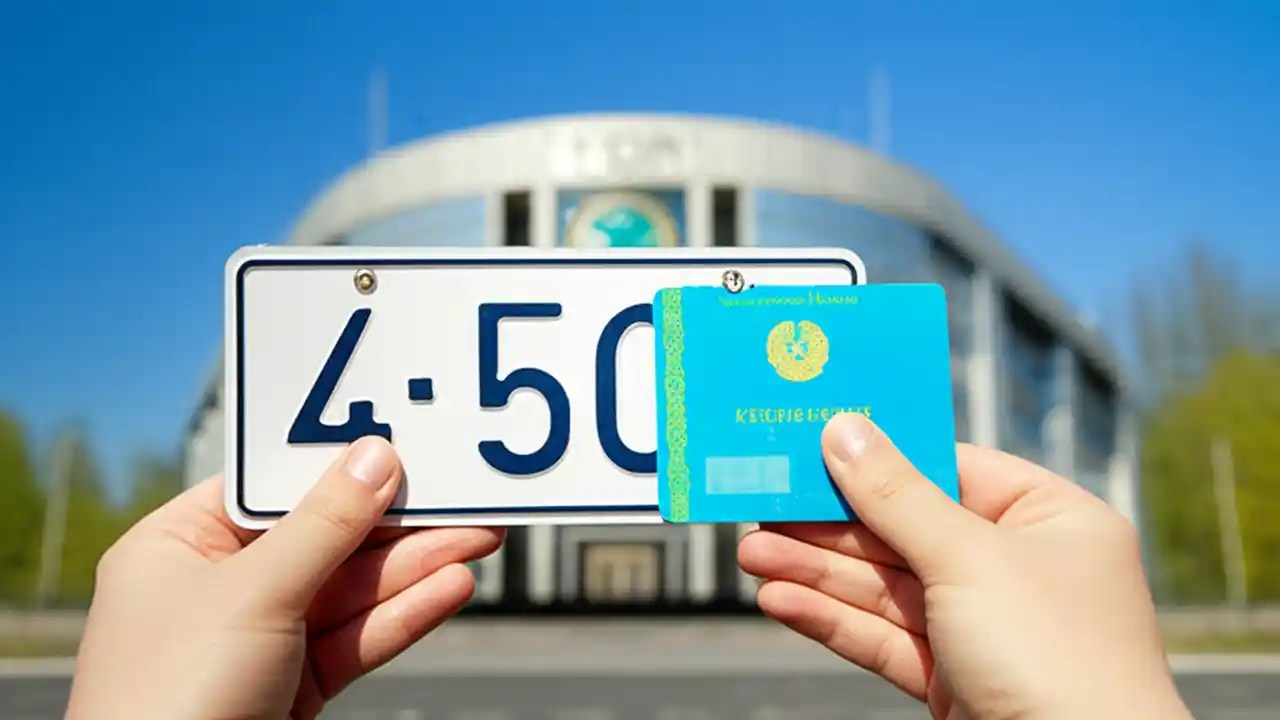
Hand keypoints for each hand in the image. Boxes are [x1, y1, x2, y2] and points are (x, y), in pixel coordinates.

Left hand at [66, 436, 503, 719]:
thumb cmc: (167, 700)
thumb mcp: (254, 593)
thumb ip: (323, 524)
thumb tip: (374, 456)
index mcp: (177, 548)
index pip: (270, 490)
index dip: (336, 468)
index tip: (401, 449)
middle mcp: (217, 589)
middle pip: (323, 539)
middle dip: (397, 523)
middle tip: (463, 499)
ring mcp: (257, 640)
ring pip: (350, 590)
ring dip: (415, 566)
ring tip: (480, 539)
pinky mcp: (291, 686)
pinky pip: (355, 637)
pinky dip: (404, 615)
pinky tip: (450, 589)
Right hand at [739, 413, 1190, 719]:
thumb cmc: (1059, 659)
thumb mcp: (970, 559)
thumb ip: (897, 496)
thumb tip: (845, 430)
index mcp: (1049, 520)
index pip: (949, 469)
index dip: (878, 456)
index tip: (812, 442)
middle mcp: (1018, 568)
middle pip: (904, 529)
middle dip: (829, 524)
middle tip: (760, 506)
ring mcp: (984, 627)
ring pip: (885, 586)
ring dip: (816, 572)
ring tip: (750, 556)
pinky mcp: (955, 678)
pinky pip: (884, 636)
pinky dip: (832, 619)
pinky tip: (780, 602)